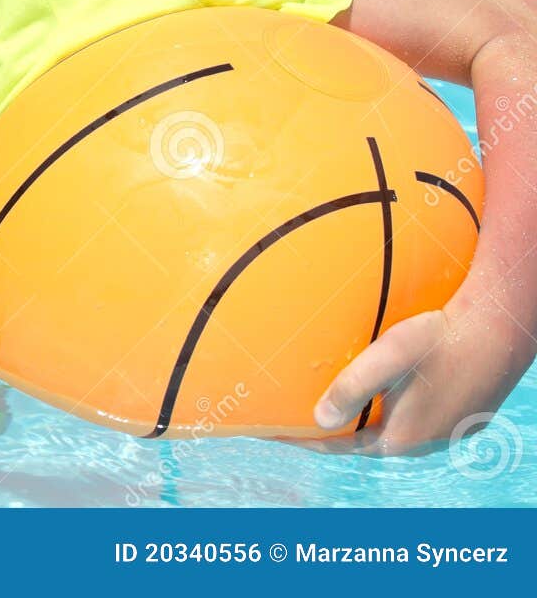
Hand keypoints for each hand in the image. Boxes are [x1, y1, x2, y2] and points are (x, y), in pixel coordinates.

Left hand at [291, 291, 531, 455]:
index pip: (338, 445)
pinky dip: (392, 413)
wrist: (500, 328)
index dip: (304, 438)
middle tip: (299, 416)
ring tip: (337, 405)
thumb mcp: (388, 357)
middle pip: (364, 441)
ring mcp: (446, 433)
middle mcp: (423, 444)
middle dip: (331, 429)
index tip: (274, 430)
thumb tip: (317, 421)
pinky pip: (417, 421)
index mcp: (401, 438)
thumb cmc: (441, 338)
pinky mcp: (462, 419)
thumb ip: (352, 388)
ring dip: (364, 421)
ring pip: (393, 432)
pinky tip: (386, 396)